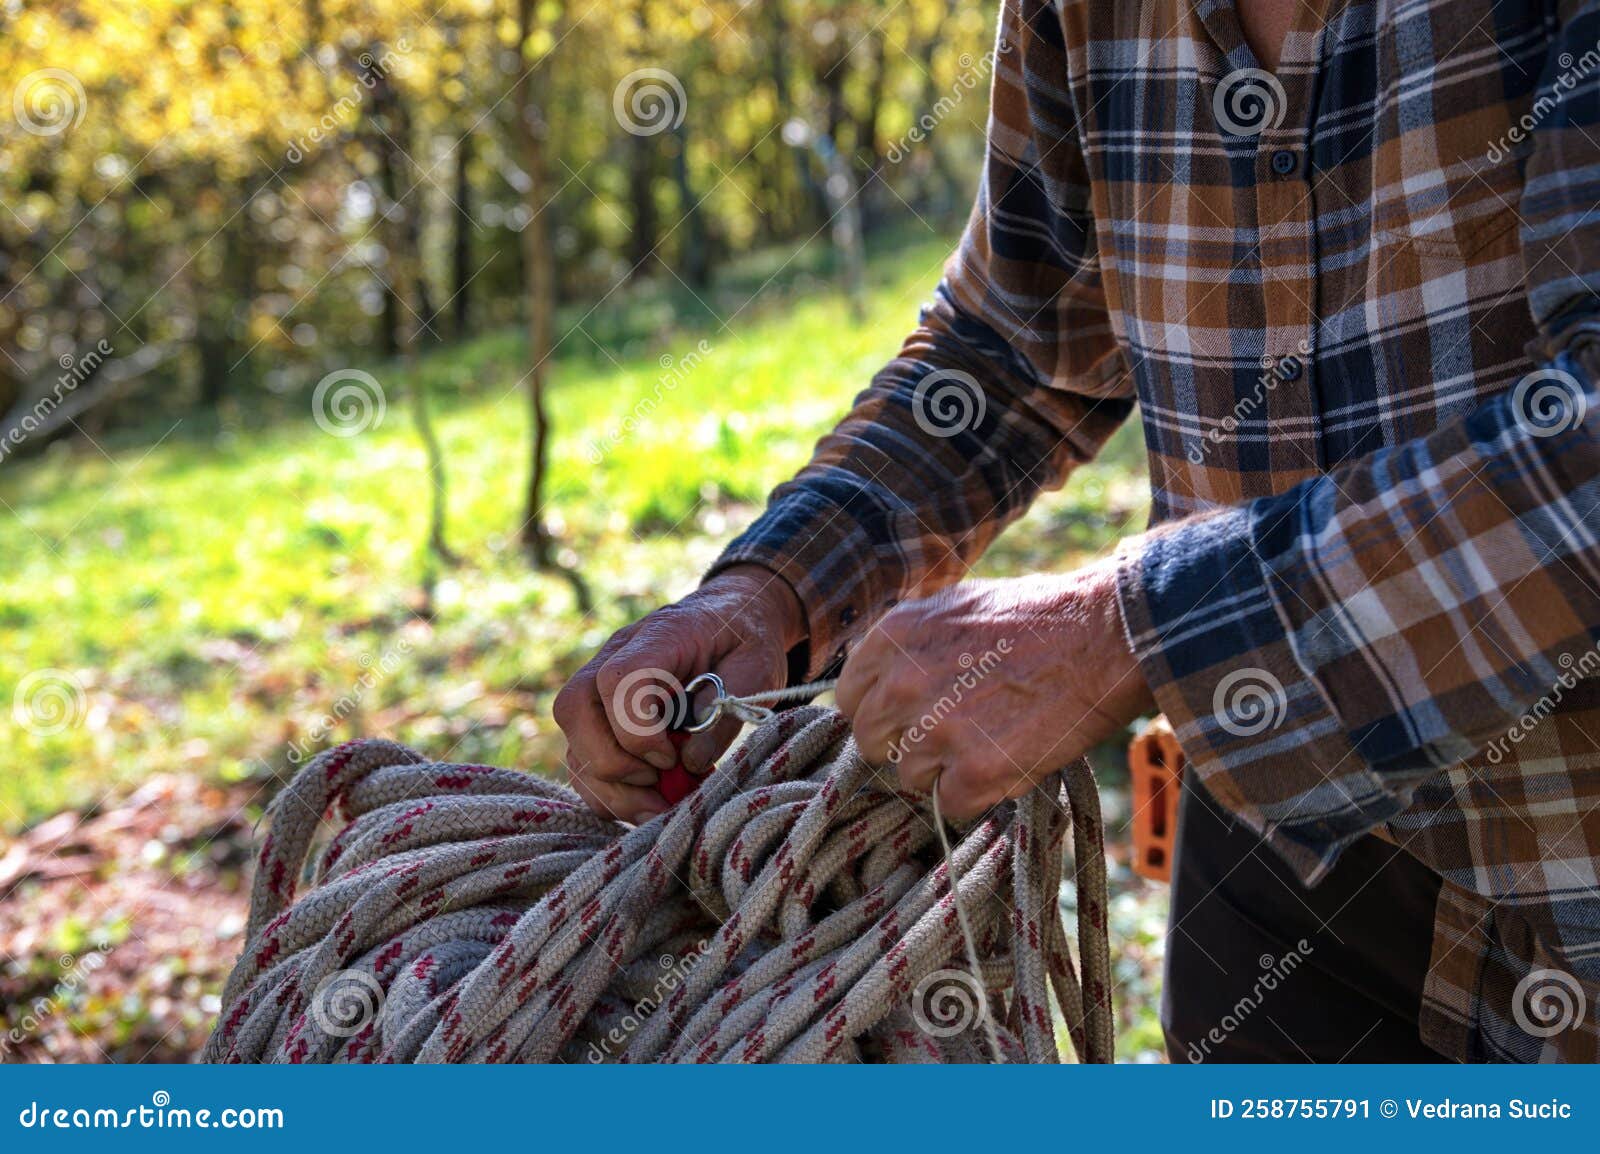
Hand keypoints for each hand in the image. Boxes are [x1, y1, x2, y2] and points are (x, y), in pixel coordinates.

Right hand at [554, 564, 805, 822]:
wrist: (731, 617)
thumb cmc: (745, 640)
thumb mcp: (759, 667)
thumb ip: (726, 711)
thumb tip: (690, 760)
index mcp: (657, 636)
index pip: (618, 679)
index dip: (635, 729)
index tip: (671, 757)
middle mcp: (615, 656)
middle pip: (575, 709)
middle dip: (612, 764)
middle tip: (661, 786)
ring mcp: (600, 686)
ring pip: (574, 743)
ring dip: (612, 790)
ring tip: (661, 810)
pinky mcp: (601, 717)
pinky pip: (583, 763)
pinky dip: (610, 794)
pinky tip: (649, 805)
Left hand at [835, 560, 1154, 818]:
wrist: (1104, 638)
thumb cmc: (1039, 619)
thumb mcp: (956, 606)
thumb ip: (909, 647)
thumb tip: (882, 682)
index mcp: (892, 638)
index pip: (849, 698)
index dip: (880, 710)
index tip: (908, 714)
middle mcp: (901, 684)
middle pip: (872, 742)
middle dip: (907, 743)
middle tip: (955, 731)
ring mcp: (934, 730)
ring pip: (910, 777)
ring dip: (945, 770)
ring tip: (992, 738)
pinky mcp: (972, 772)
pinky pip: (950, 805)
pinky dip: (978, 794)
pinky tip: (1007, 760)